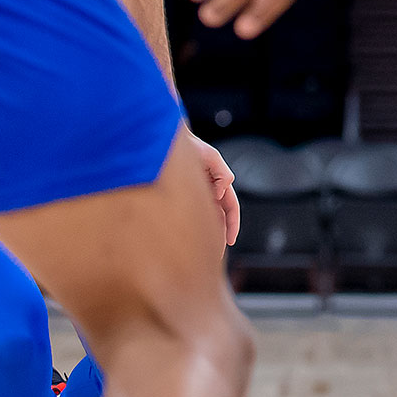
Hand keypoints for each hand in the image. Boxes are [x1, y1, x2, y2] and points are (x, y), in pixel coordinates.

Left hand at [189, 132, 240, 246]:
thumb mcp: (209, 155)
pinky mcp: (180, 197)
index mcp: (218, 182)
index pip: (230, 207)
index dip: (232, 224)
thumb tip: (220, 194)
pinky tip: (187, 239)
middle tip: (214, 255)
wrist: (164, 141)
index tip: (230, 240)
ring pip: (204, 219)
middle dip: (219, 236)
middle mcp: (208, 190)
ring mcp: (195, 194)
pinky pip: (189, 216)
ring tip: (201, 252)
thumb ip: (222, 172)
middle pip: (218, 217)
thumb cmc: (187, 145)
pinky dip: (192, 228)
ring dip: (206, 234)